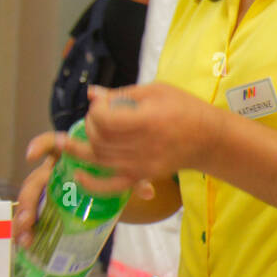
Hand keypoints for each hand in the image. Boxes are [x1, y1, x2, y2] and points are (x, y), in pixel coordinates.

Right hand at [13, 130, 154, 246]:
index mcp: (70, 153)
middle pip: (36, 180)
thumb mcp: (123, 171)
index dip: (40, 146)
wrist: (110, 176)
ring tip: (25, 236)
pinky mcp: (47, 203)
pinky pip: (34, 213)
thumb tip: (148, 192)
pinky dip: (27, 227)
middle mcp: (53, 168)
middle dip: (29, 200)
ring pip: (30, 199)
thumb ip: (134, 178)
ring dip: (24, 217)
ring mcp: (48, 186)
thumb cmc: (113, 167)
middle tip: (28, 220)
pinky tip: (25, 242)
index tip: (31, 156)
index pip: (51, 143)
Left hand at [76, 82, 219, 193]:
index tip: (103, 103)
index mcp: (147, 119)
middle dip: (89, 125)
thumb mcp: (157, 91)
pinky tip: (79, 174)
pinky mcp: (142, 176)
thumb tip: (91, 94)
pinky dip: (92, 184)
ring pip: (99, 159)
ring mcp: (141, 164)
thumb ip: (122, 93)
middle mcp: (142, 145)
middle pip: (99, 138)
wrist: (209, 139)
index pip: (104, 118)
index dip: (96, 110)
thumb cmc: (185, 109)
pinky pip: (112, 186)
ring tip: (67, 142)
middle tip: (96, 117)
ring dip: (80, 149)